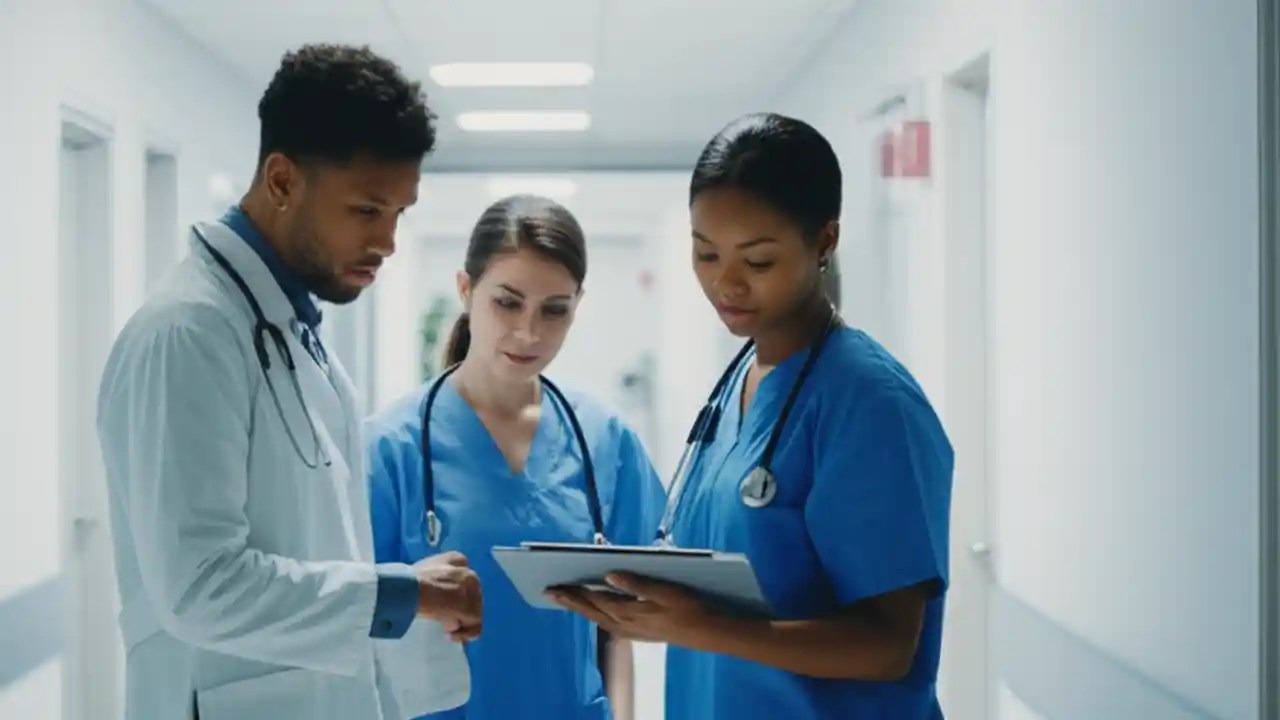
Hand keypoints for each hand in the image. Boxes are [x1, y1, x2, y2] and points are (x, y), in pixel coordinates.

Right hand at [414, 551, 481, 641]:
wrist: (408, 590)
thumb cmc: (407, 583)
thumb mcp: (422, 575)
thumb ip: (435, 582)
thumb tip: (436, 602)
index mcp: (456, 559)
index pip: (464, 579)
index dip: (455, 594)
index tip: (442, 604)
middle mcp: (469, 573)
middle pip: (471, 597)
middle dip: (458, 610)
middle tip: (442, 618)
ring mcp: (472, 592)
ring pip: (473, 612)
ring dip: (460, 622)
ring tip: (444, 627)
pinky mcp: (471, 609)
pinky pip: (474, 627)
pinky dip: (463, 634)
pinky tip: (450, 635)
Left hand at [546, 573, 710, 643]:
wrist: (707, 632)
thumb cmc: (689, 606)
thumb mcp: (665, 591)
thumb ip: (636, 584)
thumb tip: (608, 576)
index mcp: (628, 611)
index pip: (594, 599)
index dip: (574, 592)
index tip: (554, 586)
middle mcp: (625, 624)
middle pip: (592, 611)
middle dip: (570, 602)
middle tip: (550, 593)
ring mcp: (632, 632)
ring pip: (599, 620)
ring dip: (582, 610)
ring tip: (568, 601)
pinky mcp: (639, 635)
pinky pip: (610, 626)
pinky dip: (598, 617)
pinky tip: (597, 614)